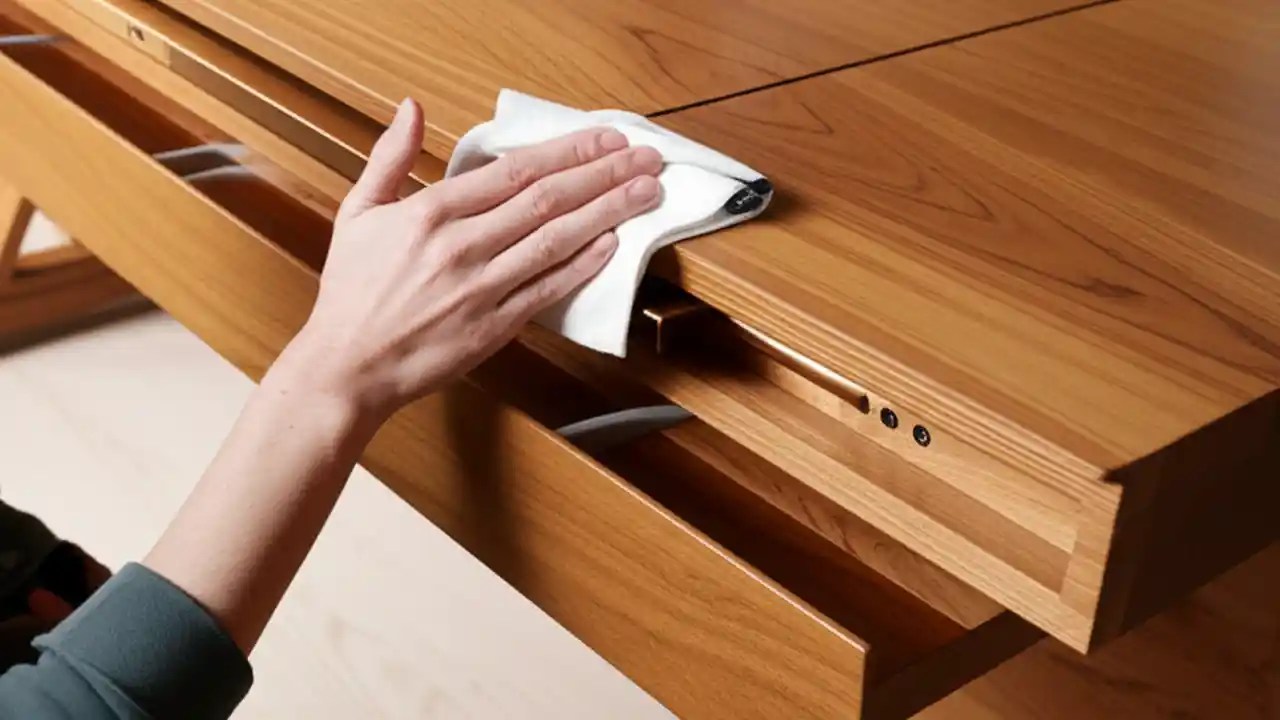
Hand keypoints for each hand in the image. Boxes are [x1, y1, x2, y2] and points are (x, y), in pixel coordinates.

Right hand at [273, 98, 661, 421]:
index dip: (567, 151)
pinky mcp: (494, 327)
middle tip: (646, 158)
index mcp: (430, 212)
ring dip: (607, 213)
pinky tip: (613, 244)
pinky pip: (547, 289)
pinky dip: (583, 266)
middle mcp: (460, 246)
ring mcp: (480, 288)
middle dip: (603, 174)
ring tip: (646, 193)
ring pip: (555, 241)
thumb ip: (390, 157)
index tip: (606, 138)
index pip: (514, 170)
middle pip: (546, 199)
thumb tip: (412, 107)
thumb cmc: (351, 292)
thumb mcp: (358, 213)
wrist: (348, 367)